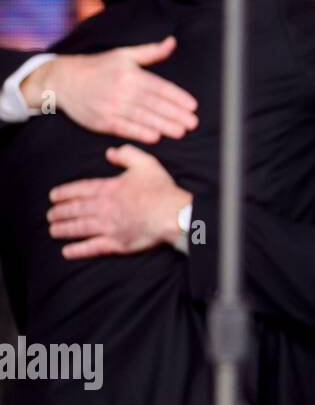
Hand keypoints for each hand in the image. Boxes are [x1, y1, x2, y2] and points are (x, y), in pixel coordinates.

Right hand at [21, 37, 198, 142]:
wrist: (63, 80)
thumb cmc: (98, 67)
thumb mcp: (124, 55)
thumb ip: (151, 52)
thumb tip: (172, 42)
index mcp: (130, 74)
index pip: (159, 87)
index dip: (177, 97)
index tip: (193, 105)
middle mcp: (122, 90)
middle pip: (154, 104)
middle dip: (175, 114)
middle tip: (193, 122)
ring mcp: (111, 106)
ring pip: (142, 117)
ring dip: (163, 125)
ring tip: (181, 131)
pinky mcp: (101, 120)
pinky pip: (123, 128)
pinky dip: (139, 133)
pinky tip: (154, 137)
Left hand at [47, 145, 191, 258]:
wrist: (173, 214)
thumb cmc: (161, 190)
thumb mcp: (146, 163)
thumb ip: (127, 154)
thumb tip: (110, 152)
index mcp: (109, 189)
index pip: (80, 190)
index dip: (64, 193)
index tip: (53, 197)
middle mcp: (104, 208)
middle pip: (76, 210)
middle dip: (60, 212)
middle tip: (50, 215)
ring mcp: (108, 227)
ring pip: (79, 228)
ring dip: (64, 229)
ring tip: (53, 230)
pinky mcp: (117, 243)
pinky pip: (92, 247)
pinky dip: (78, 250)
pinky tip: (67, 251)